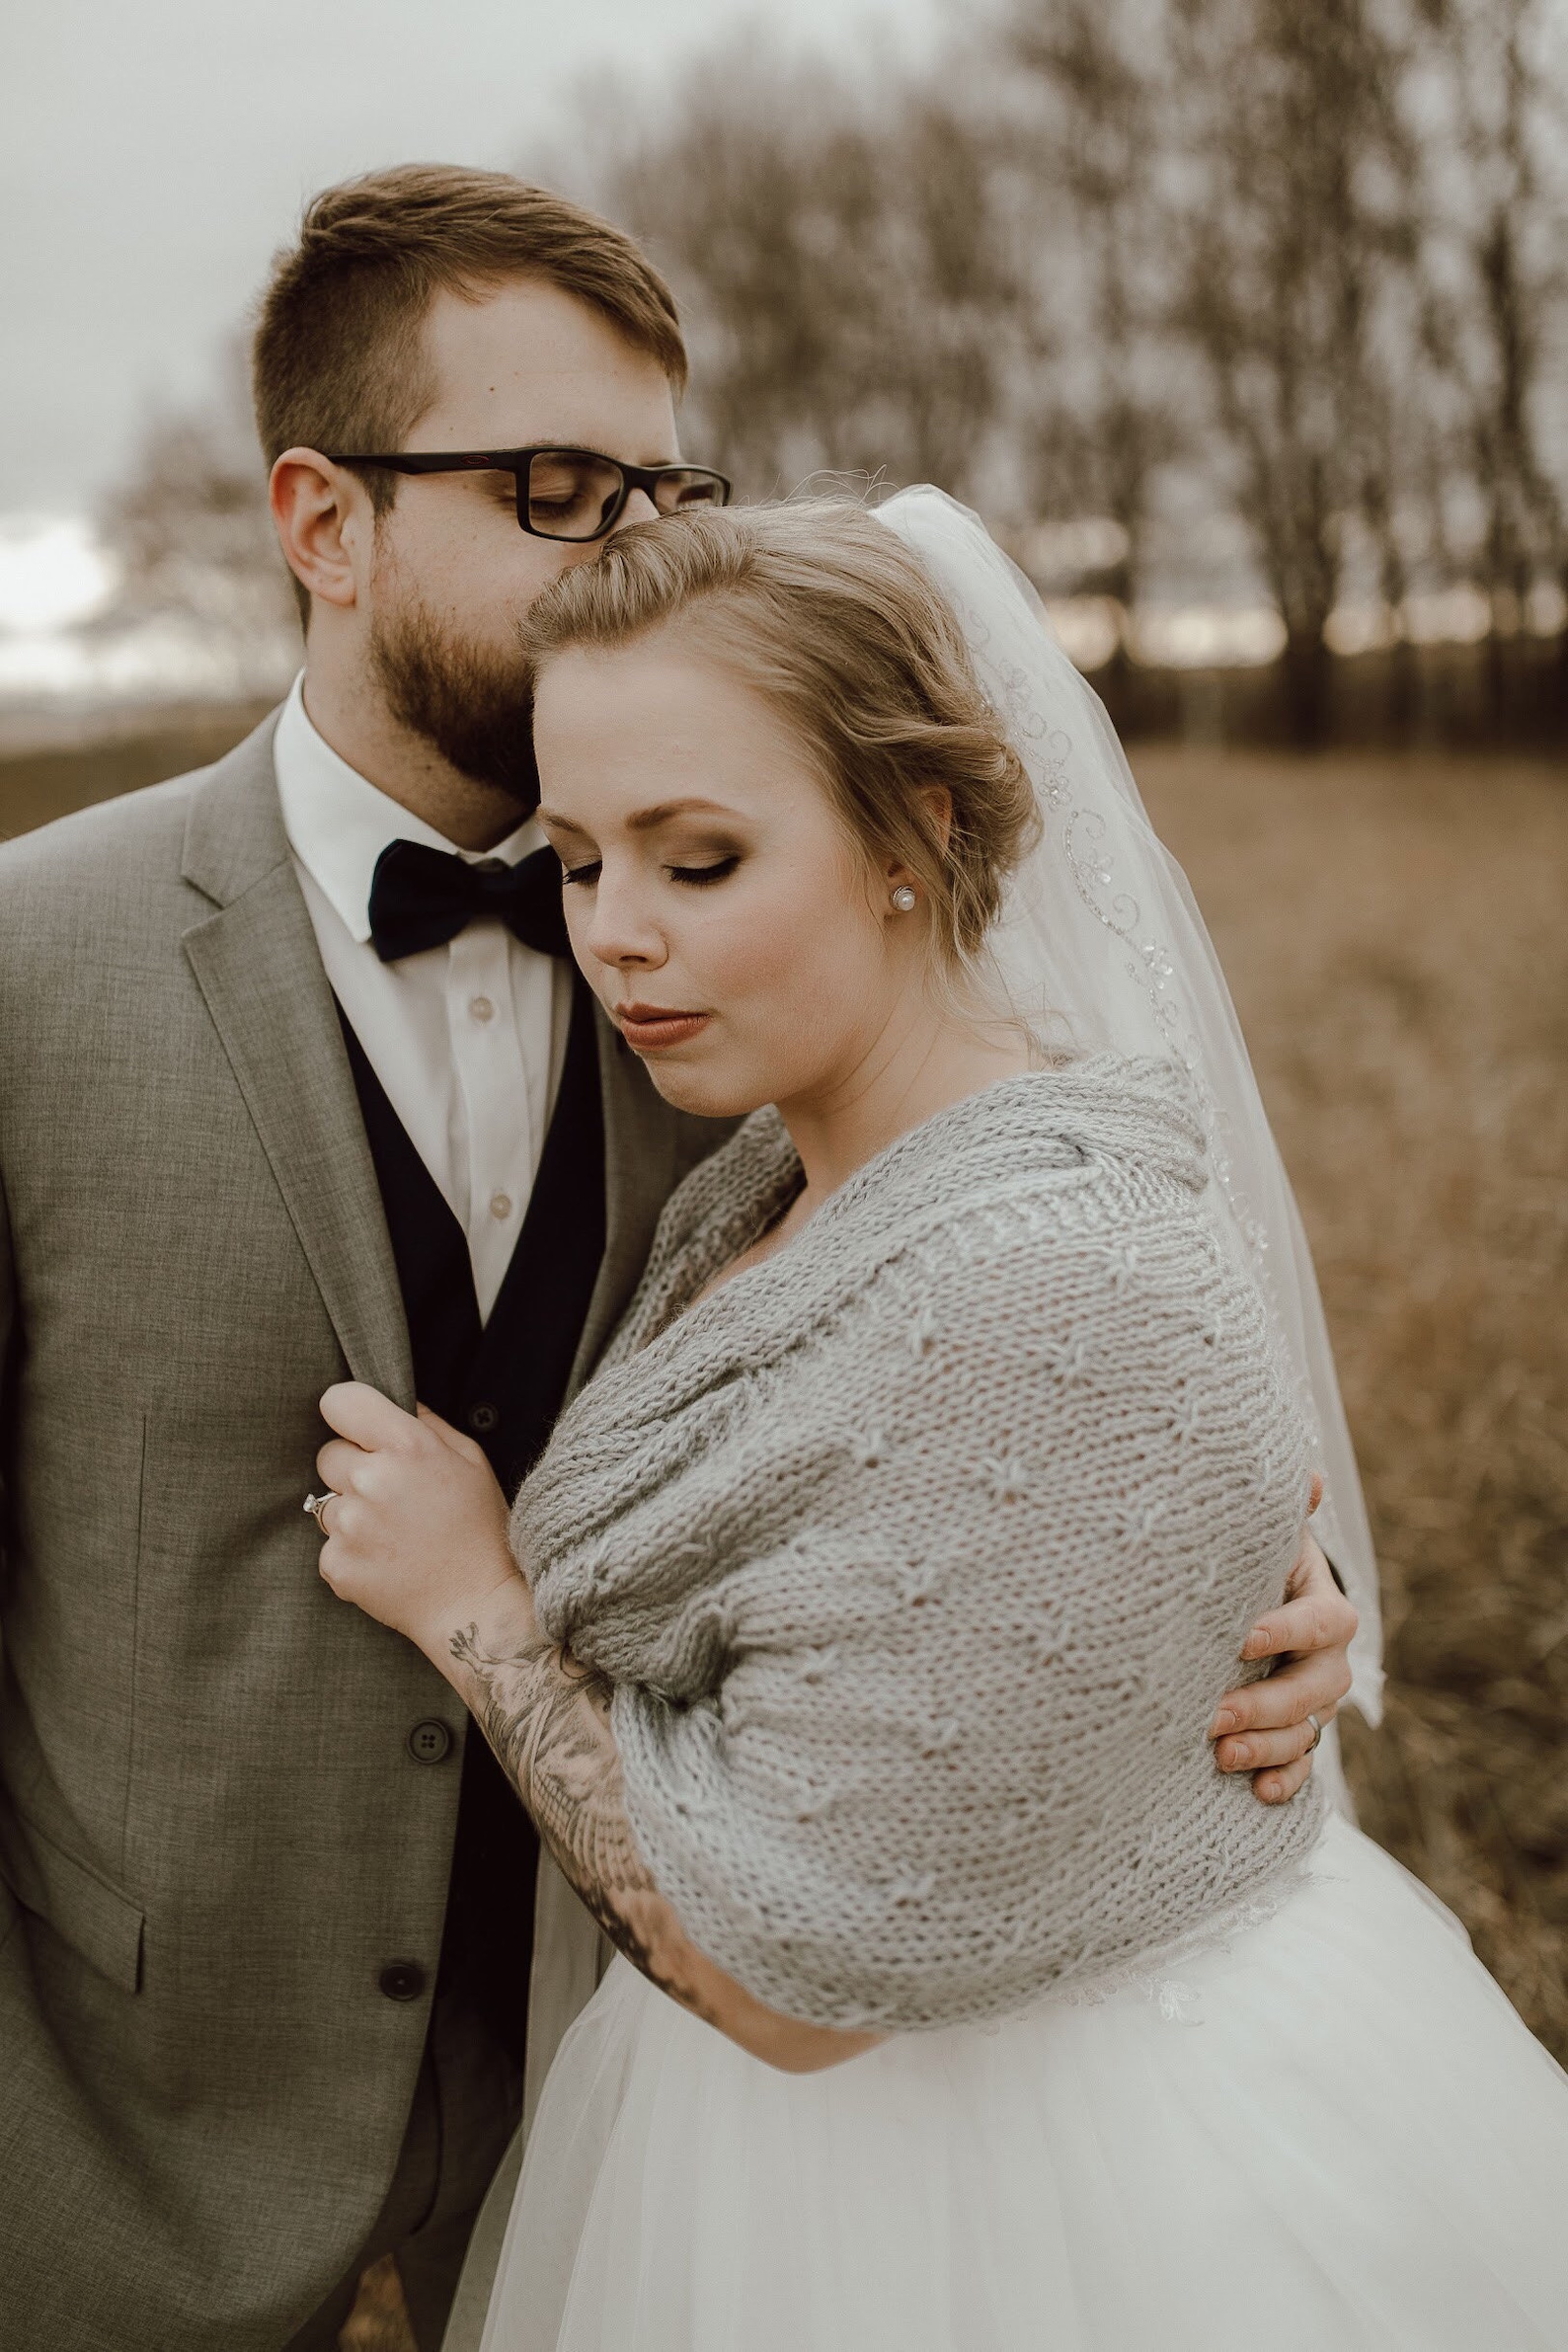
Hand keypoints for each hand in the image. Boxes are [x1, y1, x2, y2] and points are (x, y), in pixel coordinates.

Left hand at [313, 1382, 520, 1654]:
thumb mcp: (470, 1461)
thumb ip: (427, 1424)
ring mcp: (350, 1525)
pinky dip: (351, 1553)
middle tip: (391, 1495)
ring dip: (352, 1514)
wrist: (475, 1606)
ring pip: (327, 1503)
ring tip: (395, 1535)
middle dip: (353, 1469)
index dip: (347, 1413)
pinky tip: (387, 1561)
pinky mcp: (336, 1564)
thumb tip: (396, 1402)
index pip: (340, 1402)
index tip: (357, 1427)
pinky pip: (330, 1545)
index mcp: (407, 1447)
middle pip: (328, 1455)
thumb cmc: (480, 1529)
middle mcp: (372, 1481)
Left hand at [1209, 1477, 1357, 1804]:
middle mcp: (1328, 1659)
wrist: (1256, 1603)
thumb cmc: (1253, 1566)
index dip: (1286, 1630)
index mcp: (1323, 1606)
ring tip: (1220, 1757)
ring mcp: (1316, 1702)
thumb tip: (1306, 1473)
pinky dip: (1285, 1780)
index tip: (1240, 1638)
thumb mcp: (1265, 1539)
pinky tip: (1259, 1793)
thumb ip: (1281, 1514)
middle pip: (1314, 1689)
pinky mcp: (1299, 1733)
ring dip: (1268, 1748)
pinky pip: (1304, 1764)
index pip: (1320, 1621)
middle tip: (1213, 1714)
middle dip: (1265, 1705)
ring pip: (1307, 1731)